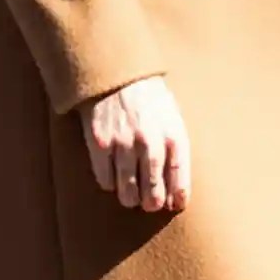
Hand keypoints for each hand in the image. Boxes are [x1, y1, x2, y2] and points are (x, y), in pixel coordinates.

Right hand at [77, 76, 190, 211]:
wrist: (117, 74)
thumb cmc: (149, 100)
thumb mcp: (173, 120)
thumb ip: (177, 153)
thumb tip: (177, 193)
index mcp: (173, 136)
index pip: (180, 179)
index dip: (178, 197)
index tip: (175, 206)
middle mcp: (150, 143)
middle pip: (152, 194)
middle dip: (152, 203)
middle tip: (149, 203)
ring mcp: (123, 145)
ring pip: (127, 193)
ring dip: (130, 198)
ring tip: (131, 195)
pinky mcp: (100, 145)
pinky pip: (105, 180)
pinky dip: (110, 183)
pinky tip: (114, 175)